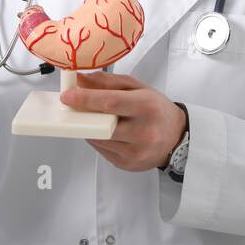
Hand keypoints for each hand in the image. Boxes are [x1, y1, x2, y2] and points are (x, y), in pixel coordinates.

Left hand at [60, 71, 187, 171]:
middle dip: (82, 115)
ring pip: (98, 139)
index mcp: (146, 107)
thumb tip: (81, 80)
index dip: (85, 100)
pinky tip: (105, 131)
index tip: (68, 96)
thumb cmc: (157, 109)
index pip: (110, 103)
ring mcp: (135, 152)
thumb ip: (108, 82)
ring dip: (89, 127)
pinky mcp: (127, 164)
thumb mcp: (138, 88)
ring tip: (92, 117)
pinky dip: (97, 139)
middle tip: (71, 106)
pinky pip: (101, 150)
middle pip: (101, 125)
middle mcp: (142, 132)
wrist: (177, 137)